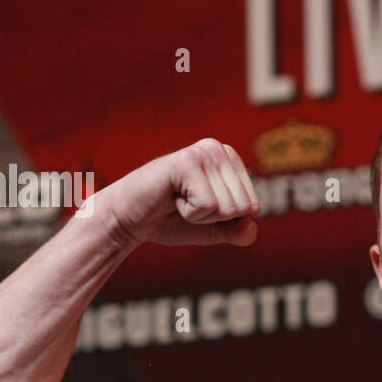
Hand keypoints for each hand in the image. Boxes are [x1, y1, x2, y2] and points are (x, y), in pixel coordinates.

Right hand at [93, 138, 260, 246]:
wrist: (128, 220)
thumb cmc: (172, 220)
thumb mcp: (216, 229)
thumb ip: (240, 231)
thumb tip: (249, 222)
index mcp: (231, 161)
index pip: (253, 207)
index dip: (225, 220)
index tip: (198, 207)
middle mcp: (220, 150)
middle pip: (243, 208)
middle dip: (214, 218)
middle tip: (186, 204)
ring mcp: (204, 152)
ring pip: (227, 208)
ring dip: (200, 215)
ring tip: (178, 199)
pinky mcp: (187, 162)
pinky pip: (208, 206)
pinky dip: (189, 213)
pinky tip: (171, 197)